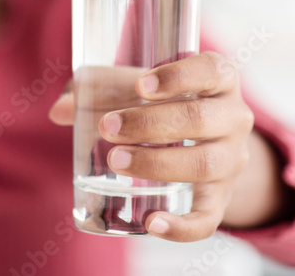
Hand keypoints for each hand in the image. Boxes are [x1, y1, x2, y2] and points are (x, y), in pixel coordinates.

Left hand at [49, 52, 260, 240]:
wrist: (199, 139)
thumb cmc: (160, 101)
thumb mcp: (135, 85)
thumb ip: (96, 89)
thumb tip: (60, 110)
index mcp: (219, 79)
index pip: (211, 69)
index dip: (179, 76)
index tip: (140, 86)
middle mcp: (234, 118)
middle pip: (201, 118)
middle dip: (151, 123)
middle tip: (108, 127)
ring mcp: (231, 160)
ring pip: (204, 164)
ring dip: (157, 164)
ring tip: (115, 160)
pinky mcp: (220, 199)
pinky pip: (208, 219)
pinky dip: (182, 226)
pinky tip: (152, 223)